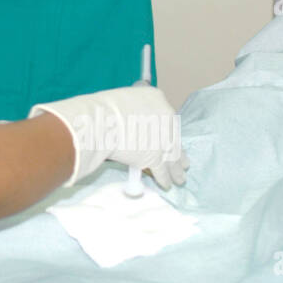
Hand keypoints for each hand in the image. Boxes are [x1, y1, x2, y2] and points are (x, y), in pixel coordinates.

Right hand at [29, 86, 189, 188]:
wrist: (100, 122)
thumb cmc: (103, 107)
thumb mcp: (123, 98)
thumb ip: (134, 108)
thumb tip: (132, 121)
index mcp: (157, 98)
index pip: (165, 114)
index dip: (166, 128)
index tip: (167, 134)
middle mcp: (166, 118)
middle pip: (175, 137)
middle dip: (178, 152)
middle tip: (183, 162)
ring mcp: (162, 139)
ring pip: (173, 157)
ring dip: (176, 170)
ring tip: (180, 179)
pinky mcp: (155, 157)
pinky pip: (162, 171)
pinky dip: (164, 179)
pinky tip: (166, 184)